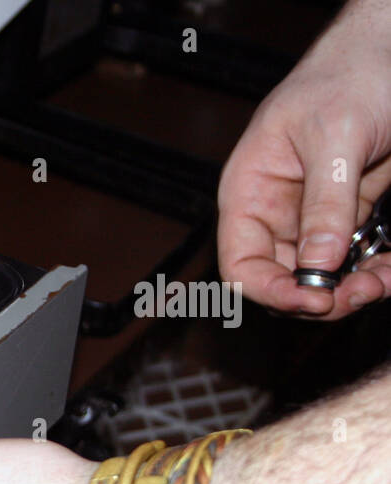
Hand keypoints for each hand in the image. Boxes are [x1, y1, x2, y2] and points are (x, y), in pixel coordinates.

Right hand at [218, 2, 390, 318]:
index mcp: (250, 192)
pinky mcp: (348, 216)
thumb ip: (326, 203)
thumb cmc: (349, 75)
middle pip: (281, 280)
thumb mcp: (337, 137)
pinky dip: (372, 272)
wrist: (389, 49)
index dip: (269, 290)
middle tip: (358, 294)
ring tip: (381, 281)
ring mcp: (312, 218)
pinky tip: (388, 269)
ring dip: (352, 290)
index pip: (241, 263)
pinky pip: (353, 261)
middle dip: (319, 297)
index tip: (312, 301)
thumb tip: (319, 263)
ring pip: (321, 279)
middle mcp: (275, 212)